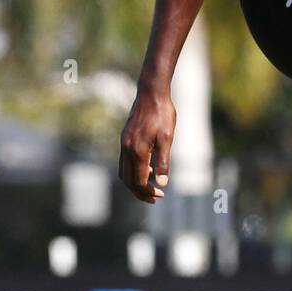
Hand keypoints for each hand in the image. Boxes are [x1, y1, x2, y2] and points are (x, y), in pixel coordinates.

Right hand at [118, 85, 175, 203]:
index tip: (160, 195)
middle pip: (128, 180)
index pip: (139, 181)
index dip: (148, 192)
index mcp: (137, 151)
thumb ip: (163, 162)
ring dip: (135, 182)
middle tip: (155, 198)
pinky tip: (148, 168)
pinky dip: (133, 170)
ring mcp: (123, 143)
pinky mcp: (124, 138)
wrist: (151, 93)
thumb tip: (162, 184)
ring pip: (124, 171)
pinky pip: (124, 161)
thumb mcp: (167, 138)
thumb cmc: (162, 114)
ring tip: (151, 186)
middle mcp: (126, 149)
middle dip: (140, 192)